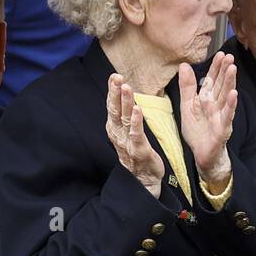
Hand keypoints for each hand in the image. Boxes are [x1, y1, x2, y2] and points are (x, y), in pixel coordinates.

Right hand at [105, 74, 165, 196]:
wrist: (143, 180)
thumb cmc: (137, 153)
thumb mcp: (128, 132)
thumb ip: (126, 117)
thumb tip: (126, 98)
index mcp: (115, 128)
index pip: (112, 106)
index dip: (112, 91)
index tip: (113, 76)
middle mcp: (118, 134)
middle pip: (115, 110)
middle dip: (115, 92)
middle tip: (116, 77)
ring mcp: (127, 142)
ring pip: (124, 119)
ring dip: (125, 102)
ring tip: (126, 87)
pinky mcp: (138, 150)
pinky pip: (136, 133)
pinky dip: (136, 121)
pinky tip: (137, 109)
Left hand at [179, 52, 237, 189]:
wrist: (201, 155)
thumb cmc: (197, 131)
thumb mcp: (187, 106)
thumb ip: (187, 86)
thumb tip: (184, 65)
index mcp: (207, 99)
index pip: (212, 80)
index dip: (216, 68)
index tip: (221, 54)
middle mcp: (216, 105)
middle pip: (221, 85)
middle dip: (225, 71)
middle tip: (229, 56)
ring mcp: (221, 116)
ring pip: (226, 97)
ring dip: (230, 83)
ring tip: (233, 69)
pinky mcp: (223, 129)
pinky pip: (227, 115)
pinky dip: (231, 105)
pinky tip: (235, 94)